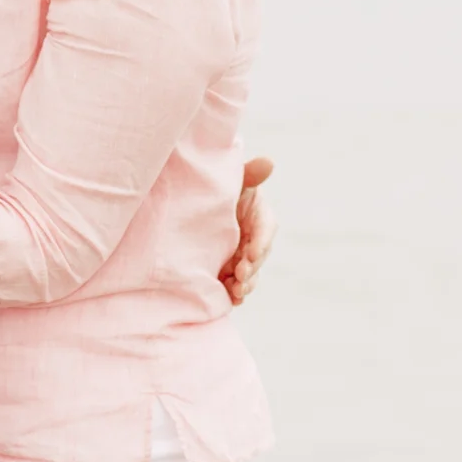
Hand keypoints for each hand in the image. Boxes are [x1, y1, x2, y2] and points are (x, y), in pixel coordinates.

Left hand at [220, 154, 275, 304]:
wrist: (193, 203)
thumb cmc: (217, 187)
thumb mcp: (233, 179)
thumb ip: (249, 173)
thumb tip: (269, 161)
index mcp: (258, 213)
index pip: (266, 228)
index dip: (261, 241)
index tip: (252, 252)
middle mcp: (254, 237)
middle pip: (259, 255)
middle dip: (252, 267)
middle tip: (241, 274)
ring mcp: (242, 255)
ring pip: (250, 273)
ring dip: (245, 284)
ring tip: (237, 291)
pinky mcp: (229, 268)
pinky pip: (236, 283)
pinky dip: (235, 292)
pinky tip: (231, 299)